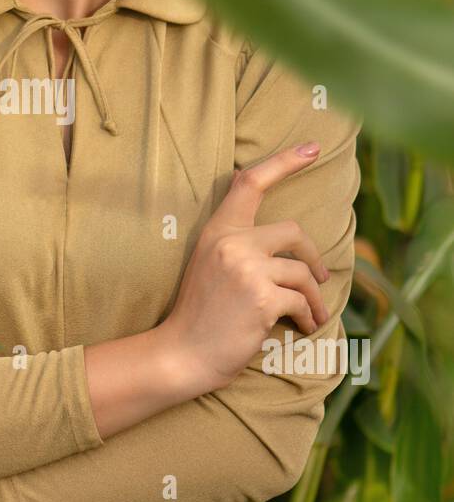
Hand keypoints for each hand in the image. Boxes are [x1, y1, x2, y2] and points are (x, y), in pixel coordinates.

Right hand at [157, 142, 330, 398]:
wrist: (182, 353)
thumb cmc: (199, 314)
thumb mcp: (210, 264)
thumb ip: (237, 243)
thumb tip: (280, 235)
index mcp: (217, 230)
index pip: (251, 183)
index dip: (285, 162)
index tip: (312, 148)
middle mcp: (232, 243)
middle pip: (294, 231)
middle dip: (313, 256)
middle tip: (320, 277)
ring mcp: (247, 269)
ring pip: (302, 272)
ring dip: (314, 297)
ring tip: (312, 315)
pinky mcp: (262, 298)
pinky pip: (301, 300)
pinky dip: (307, 316)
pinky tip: (302, 328)